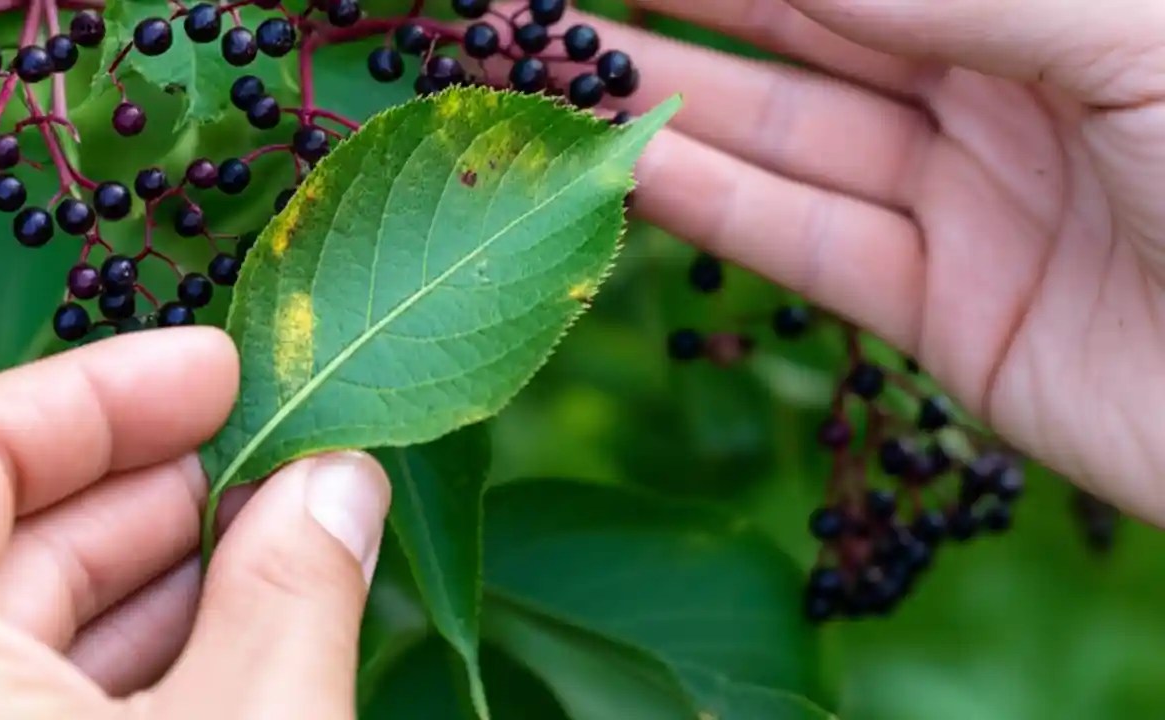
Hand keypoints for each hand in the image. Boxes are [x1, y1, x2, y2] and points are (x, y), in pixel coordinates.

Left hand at [0, 329, 390, 717]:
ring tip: (293, 543)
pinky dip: (141, 663)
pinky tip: (247, 637)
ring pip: (19, 627)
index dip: (107, 392)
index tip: (225, 371)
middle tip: (288, 460)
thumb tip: (338, 480)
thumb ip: (291, 596)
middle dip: (160, 487)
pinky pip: (28, 699)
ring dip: (167, 576)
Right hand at [570, 0, 1164, 520]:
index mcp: (1056, 0)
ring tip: (549, 72)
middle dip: (679, 10)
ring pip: (786, 138)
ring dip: (663, 105)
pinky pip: (805, 245)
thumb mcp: (1136, 36)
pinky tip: (618, 168)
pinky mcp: (945, 314)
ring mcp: (968, 201)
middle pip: (808, 33)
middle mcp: (1002, 87)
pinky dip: (709, 211)